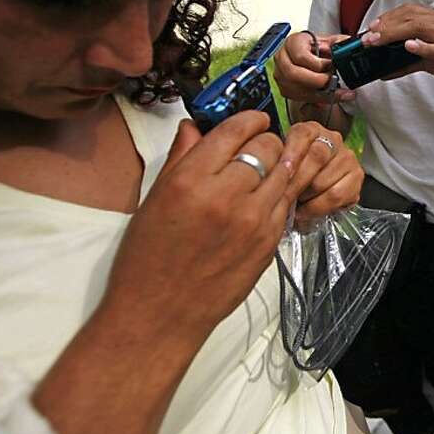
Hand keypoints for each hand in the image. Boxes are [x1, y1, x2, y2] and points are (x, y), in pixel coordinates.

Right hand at [100, 111, 298, 340]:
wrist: (160, 313)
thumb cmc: (147, 258)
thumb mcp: (155, 198)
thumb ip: (181, 157)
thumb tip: (194, 125)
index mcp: (190, 180)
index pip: (235, 130)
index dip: (250, 119)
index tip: (254, 119)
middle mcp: (226, 196)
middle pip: (267, 147)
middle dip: (264, 141)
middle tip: (257, 147)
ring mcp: (253, 221)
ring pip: (285, 172)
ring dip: (279, 165)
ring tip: (266, 170)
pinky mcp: (269, 242)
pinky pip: (286, 202)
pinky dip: (280, 194)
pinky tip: (265, 198)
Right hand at [271, 30, 355, 103]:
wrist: (314, 55)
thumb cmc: (320, 47)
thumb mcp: (331, 41)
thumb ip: (339, 43)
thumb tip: (346, 47)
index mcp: (293, 43)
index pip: (301, 57)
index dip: (318, 64)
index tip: (331, 65)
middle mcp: (283, 58)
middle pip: (294, 75)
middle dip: (317, 81)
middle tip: (334, 81)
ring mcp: (281, 74)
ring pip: (295, 90)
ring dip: (319, 93)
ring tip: (337, 91)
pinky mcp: (286, 88)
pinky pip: (299, 99)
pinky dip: (317, 100)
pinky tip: (330, 97)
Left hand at [276, 121, 362, 225]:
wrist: (315, 191)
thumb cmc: (295, 176)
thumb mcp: (283, 164)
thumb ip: (278, 164)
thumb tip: (271, 175)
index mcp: (311, 130)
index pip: (303, 135)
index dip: (291, 154)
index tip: (280, 173)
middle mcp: (333, 140)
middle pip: (317, 156)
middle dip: (297, 180)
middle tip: (283, 196)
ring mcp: (347, 157)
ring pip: (325, 179)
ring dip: (306, 196)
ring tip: (294, 204)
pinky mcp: (357, 177)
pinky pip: (336, 195)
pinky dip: (318, 207)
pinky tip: (307, 210)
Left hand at [363, 4, 433, 99]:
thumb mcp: (430, 60)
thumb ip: (408, 62)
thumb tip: (385, 71)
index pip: (408, 11)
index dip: (388, 17)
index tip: (372, 27)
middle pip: (410, 17)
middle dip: (386, 26)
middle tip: (369, 38)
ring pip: (420, 27)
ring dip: (395, 34)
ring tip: (378, 41)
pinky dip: (422, 46)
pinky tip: (408, 46)